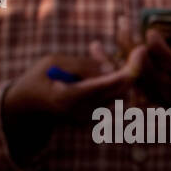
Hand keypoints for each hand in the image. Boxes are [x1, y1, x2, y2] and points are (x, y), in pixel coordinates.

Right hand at [1, 50, 142, 165]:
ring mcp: (89, 119)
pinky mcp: (95, 119)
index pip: (103, 85)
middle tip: (137, 51)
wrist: (29, 106)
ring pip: (118, 93)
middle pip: (118, 90)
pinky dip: (113, 82)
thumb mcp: (53, 62)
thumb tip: (111, 67)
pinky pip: (113, 98)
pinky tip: (100, 68)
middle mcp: (81, 112)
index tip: (142, 52)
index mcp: (67, 98)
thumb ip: (82, 64)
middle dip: (129, 69)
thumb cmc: (38, 78)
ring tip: (101, 55)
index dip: (125, 69)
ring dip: (120, 75)